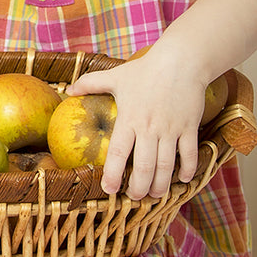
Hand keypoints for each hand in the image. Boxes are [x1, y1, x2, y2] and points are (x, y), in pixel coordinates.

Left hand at [67, 52, 204, 199]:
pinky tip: (182, 179)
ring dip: (161, 185)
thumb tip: (68, 90)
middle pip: (145, 167)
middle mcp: (149, 127)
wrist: (181, 60)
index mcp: (129, 118)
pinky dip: (187, 170)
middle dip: (139, 188)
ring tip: (155, 194)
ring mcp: (171, 129)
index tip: (109, 189)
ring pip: (166, 166)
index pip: (119, 153)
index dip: (113, 174)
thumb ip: (90, 83)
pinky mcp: (189, 127)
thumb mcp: (116, 75)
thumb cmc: (146, 70)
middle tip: (135, 197)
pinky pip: (189, 154)